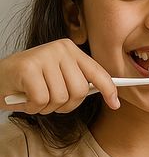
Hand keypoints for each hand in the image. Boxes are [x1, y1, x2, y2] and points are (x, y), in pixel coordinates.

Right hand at [0, 39, 118, 112]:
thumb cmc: (27, 82)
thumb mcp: (57, 76)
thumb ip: (78, 81)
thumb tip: (109, 94)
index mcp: (70, 49)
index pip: (97, 72)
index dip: (109, 89)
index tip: (115, 103)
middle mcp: (60, 49)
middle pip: (80, 90)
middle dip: (67, 105)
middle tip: (50, 103)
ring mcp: (44, 57)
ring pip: (61, 98)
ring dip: (47, 107)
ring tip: (35, 99)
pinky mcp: (28, 69)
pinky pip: (42, 100)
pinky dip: (33, 107)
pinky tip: (25, 99)